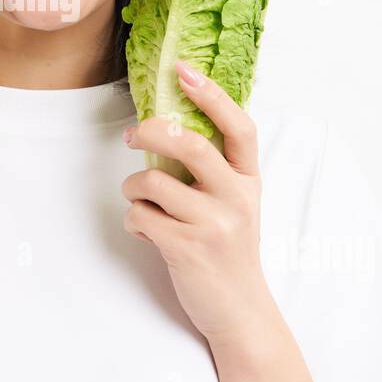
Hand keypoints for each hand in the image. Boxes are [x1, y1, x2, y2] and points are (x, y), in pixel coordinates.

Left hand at [120, 59, 270, 347]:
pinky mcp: (187, 249)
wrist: (241, 312)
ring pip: (152, 181)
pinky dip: (133, 219)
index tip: (182, 70)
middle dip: (151, 131)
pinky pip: (140, 215)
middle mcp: (237, 198)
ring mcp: (214, 224)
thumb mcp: (237, 204)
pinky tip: (146, 231)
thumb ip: (216, 170)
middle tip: (132, 135)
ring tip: (142, 202)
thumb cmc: (230, 251)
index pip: (238, 126)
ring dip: (134, 188)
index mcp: (250, 181)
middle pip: (189, 143)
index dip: (211, 94)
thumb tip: (169, 127)